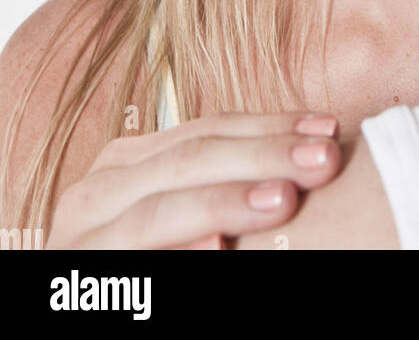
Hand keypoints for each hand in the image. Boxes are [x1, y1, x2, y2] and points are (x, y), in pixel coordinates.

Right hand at [46, 111, 341, 249]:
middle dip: (263, 155)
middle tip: (326, 158)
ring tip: (283, 201)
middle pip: (192, 159)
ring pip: (159, 208)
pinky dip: (175, 253)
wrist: (103, 305)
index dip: (273, 126)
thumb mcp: (183, 210)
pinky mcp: (74, 278)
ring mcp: (80, 237)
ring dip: (223, 201)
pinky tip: (218, 248)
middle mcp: (98, 190)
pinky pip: (128, 262)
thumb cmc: (158, 255)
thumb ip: (224, 182)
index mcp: (130, 163)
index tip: (331, 129)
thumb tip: (318, 149)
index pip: (212, 130)